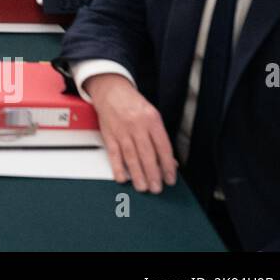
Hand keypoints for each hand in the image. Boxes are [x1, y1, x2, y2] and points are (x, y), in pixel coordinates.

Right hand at [83, 74, 177, 192]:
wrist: (111, 91)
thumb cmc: (133, 104)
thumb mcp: (152, 116)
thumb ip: (160, 139)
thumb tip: (169, 162)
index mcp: (152, 120)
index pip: (163, 147)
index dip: (167, 165)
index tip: (170, 178)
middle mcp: (137, 125)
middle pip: (147, 154)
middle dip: (153, 174)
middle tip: (157, 188)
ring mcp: (122, 131)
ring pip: (131, 156)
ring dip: (137, 175)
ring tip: (143, 187)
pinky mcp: (109, 135)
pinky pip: (114, 154)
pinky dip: (117, 168)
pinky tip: (122, 178)